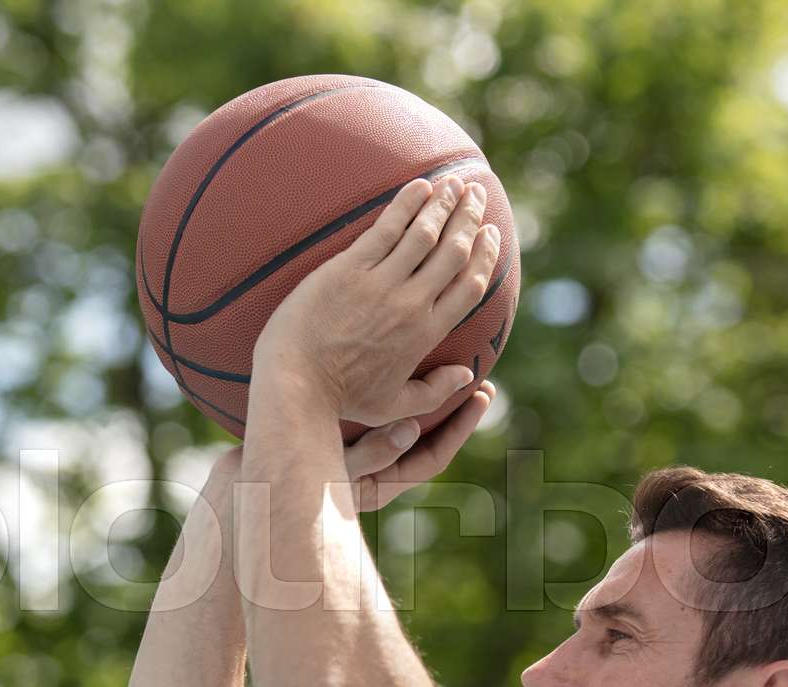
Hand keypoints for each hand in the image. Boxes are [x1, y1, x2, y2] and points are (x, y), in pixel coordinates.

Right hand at [207, 378, 494, 512]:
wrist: (232, 508)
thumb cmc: (277, 500)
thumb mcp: (327, 477)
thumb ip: (367, 455)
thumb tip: (410, 431)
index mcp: (374, 487)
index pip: (429, 458)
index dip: (460, 428)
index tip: (482, 393)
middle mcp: (364, 474)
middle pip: (418, 438)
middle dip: (447, 406)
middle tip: (471, 371)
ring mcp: (344, 461)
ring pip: (390, 425)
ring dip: (413, 395)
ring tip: (429, 357)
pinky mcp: (321, 445)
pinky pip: (358, 416)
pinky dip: (374, 391)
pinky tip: (373, 358)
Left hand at [251, 175, 500, 427]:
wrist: (296, 383)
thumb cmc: (341, 398)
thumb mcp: (393, 405)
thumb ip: (434, 392)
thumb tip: (468, 376)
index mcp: (426, 333)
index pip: (469, 285)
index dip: (485, 255)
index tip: (491, 233)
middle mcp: (411, 303)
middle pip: (454, 251)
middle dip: (470, 217)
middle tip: (477, 193)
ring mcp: (380, 283)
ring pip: (425, 233)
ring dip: (445, 203)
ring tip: (455, 181)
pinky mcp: (349, 268)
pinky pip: (386, 228)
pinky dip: (407, 204)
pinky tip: (419, 186)